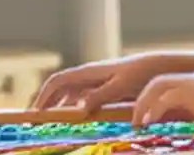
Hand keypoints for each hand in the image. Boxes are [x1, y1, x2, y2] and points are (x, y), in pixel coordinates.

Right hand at [33, 53, 165, 114]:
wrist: (157, 67)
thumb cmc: (140, 73)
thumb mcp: (121, 85)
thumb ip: (100, 95)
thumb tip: (79, 106)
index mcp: (88, 73)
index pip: (58, 82)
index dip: (44, 96)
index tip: (35, 114)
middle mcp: (88, 77)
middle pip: (59, 90)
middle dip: (46, 104)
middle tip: (36, 124)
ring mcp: (95, 83)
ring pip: (69, 96)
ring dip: (59, 109)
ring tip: (50, 126)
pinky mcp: (104, 90)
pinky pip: (82, 101)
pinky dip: (74, 111)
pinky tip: (73, 122)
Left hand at [133, 72, 193, 143]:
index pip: (172, 84)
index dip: (155, 99)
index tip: (146, 118)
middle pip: (160, 80)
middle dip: (143, 99)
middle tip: (136, 120)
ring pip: (159, 85)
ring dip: (144, 103)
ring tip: (139, 123)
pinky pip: (168, 96)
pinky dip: (154, 108)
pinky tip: (150, 123)